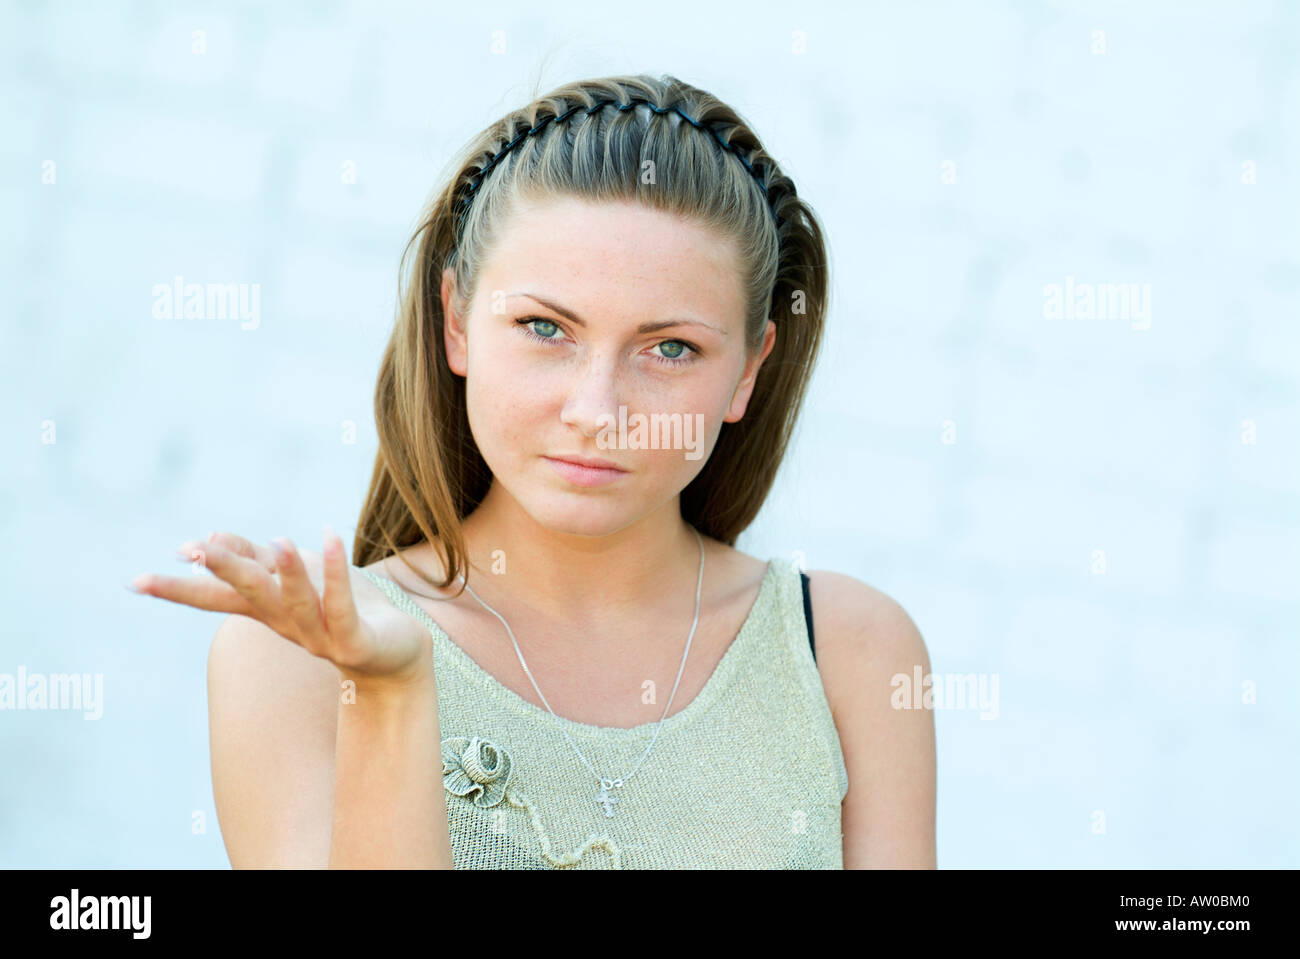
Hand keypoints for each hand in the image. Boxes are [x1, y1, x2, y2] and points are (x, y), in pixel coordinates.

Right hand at [130, 528, 434, 688]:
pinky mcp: (355, 642)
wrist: (396, 656)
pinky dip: (336, 573)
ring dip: (287, 571)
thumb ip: (255, 560)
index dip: (179, 590)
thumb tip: (204, 540)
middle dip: (226, 572)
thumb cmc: (341, 609)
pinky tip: (331, 537)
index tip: (136, 582)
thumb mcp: (296, 579)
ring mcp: (321, 637)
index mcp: (268, 612)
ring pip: (297, 602)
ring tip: (275, 540)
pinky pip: (343, 606)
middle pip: (251, 596)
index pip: (217, 598)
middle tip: (196, 550)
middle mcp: (287, 626)